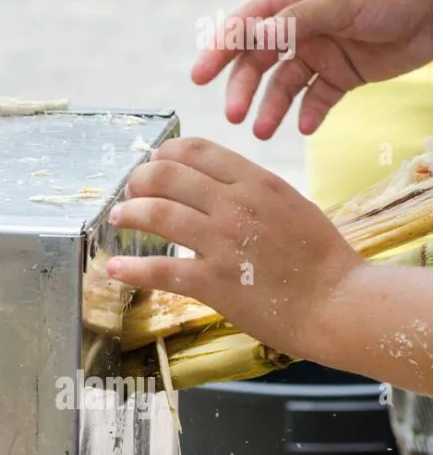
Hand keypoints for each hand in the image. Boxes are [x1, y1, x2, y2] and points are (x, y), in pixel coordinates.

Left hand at [104, 137, 363, 358]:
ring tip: (118, 218)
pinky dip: (131, 268)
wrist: (340, 303)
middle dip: (139, 180)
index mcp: (256, 182)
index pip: (195, 150)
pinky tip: (115, 268)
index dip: (164, 154)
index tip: (152, 163)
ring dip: (128, 214)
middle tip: (130, 192)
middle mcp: (235, 205)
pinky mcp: (213, 282)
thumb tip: (209, 181)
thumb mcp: (289, 204)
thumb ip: (249, 190)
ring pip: (157, 214)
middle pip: (166, 175)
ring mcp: (222, 242)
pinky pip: (160, 270)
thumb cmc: (320, 257)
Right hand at [192, 0, 431, 138]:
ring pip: (283, 85)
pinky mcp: (341, 76)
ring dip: (270, 107)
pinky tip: (305, 127)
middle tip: (233, 116)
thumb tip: (250, 37)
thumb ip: (292, 21)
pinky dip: (308, 113)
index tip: (199, 77)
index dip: (219, 50)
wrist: (440, 14)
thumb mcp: (338, 2)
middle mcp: (299, 27)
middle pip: (258, 61)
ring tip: (262, 131)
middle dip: (242, 89)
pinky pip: (315, 99)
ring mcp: (319, 52)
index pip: (245, 26)